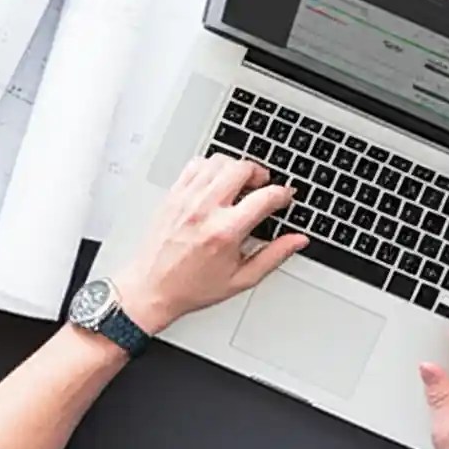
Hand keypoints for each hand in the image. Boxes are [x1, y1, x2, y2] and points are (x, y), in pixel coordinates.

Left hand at [114, 155, 309, 333]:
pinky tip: (216, 181)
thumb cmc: (192, 287)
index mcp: (225, 232)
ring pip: (218, 161)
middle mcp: (205, 210)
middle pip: (242, 168)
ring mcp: (186, 200)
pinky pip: (195, 165)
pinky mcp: (173, 195)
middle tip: (262, 185)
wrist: (152, 288)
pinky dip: (211, 167)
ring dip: (235, 167)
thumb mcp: (241, 279)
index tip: (285, 197)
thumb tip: (297, 240)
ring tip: (240, 183)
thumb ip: (273, 256)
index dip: (283, 194)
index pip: (265, 197)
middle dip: (260, 173)